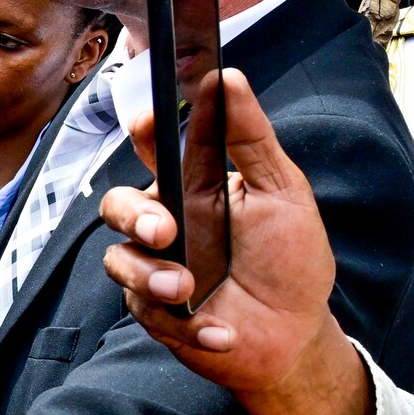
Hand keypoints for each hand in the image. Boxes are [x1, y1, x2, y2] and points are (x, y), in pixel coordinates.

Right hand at [98, 68, 371, 414]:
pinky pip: (146, 314)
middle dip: (131, 215)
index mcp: (196, 188)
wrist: (297, 337)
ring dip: (150, 277)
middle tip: (164, 231)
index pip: (158, 149)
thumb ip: (251, 137)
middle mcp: (169, 225)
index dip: (145, 131)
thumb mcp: (283, 191)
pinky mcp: (157, 315)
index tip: (147, 120)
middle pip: (116, 205)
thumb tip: (229, 78)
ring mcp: (158, 269)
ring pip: (118, 261)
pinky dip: (188, 326)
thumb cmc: (292, 260)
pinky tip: (224, 333)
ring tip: (187, 290)